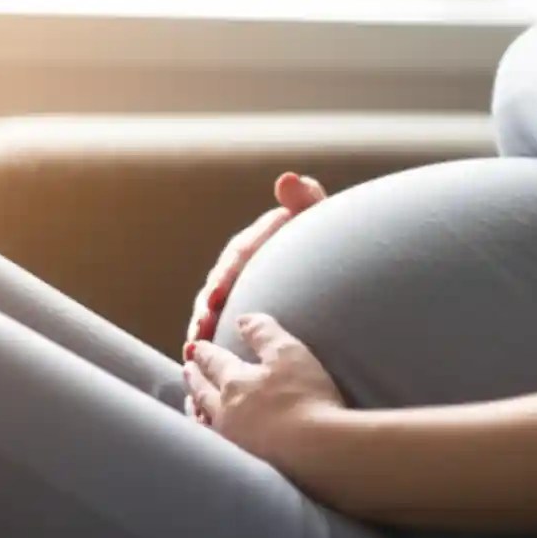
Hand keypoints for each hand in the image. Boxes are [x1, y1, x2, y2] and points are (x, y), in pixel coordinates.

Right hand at [182, 173, 324, 421]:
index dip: (227, 274)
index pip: (240, 254)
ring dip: (203, 324)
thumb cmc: (334, 243)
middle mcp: (245, 263)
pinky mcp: (241, 311)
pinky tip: (200, 357)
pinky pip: (222, 324)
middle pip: (220, 282)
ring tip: (195, 344)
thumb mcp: (322, 221)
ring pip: (214, 306)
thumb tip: (287, 179)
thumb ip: (307, 200)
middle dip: (208, 304)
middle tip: (203, 323)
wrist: (341, 275)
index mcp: (261, 240)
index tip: (218, 295)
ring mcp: (241, 288)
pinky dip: (210, 340)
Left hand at [184, 313, 345, 476]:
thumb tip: (241, 318)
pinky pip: (214, 447)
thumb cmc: (304, 396)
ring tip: (190, 403)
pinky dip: (205, 438)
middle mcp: (226, 412)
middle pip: (204, 391)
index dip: (206, 353)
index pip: (216, 362)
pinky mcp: (241, 467)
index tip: (194, 347)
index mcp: (236, 382)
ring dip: (195, 408)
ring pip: (204, 421)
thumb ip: (263, 333)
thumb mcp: (288, 353)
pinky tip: (208, 439)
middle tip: (186, 369)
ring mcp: (231, 442)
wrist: (315, 451)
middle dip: (195, 377)